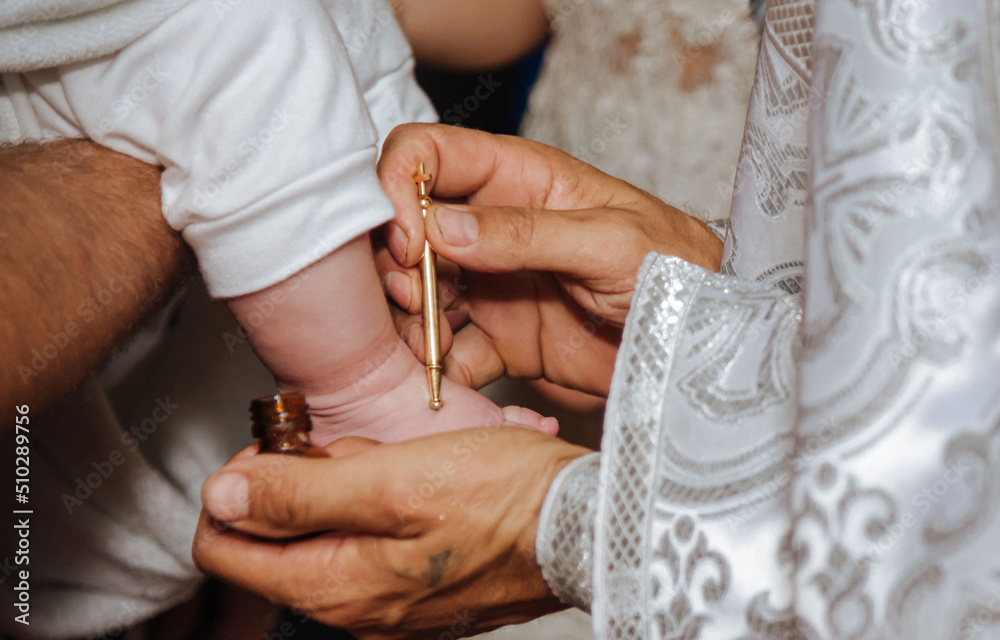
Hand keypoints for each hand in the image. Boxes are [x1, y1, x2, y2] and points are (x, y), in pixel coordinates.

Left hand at [192, 428, 590, 638]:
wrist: (587, 523)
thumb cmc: (504, 498)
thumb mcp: (391, 479)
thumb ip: (299, 493)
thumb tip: (220, 498)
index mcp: (336, 586)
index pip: (225, 550)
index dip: (236, 488)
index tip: (275, 446)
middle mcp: (357, 609)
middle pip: (278, 540)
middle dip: (302, 482)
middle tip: (354, 448)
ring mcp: (392, 603)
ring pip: (328, 535)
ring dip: (345, 487)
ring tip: (398, 460)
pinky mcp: (422, 589)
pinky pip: (371, 542)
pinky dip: (379, 504)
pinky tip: (419, 481)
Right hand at [376, 124, 722, 395]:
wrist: (703, 346)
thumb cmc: (678, 269)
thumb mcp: (610, 240)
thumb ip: (526, 231)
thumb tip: (441, 226)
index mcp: (518, 180)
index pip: (430, 154)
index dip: (399, 185)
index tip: (405, 237)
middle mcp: (492, 230)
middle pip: (408, 229)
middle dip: (395, 264)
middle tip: (416, 300)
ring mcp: (492, 287)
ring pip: (417, 294)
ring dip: (410, 322)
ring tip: (433, 347)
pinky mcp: (501, 341)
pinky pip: (450, 353)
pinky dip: (438, 370)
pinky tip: (449, 381)